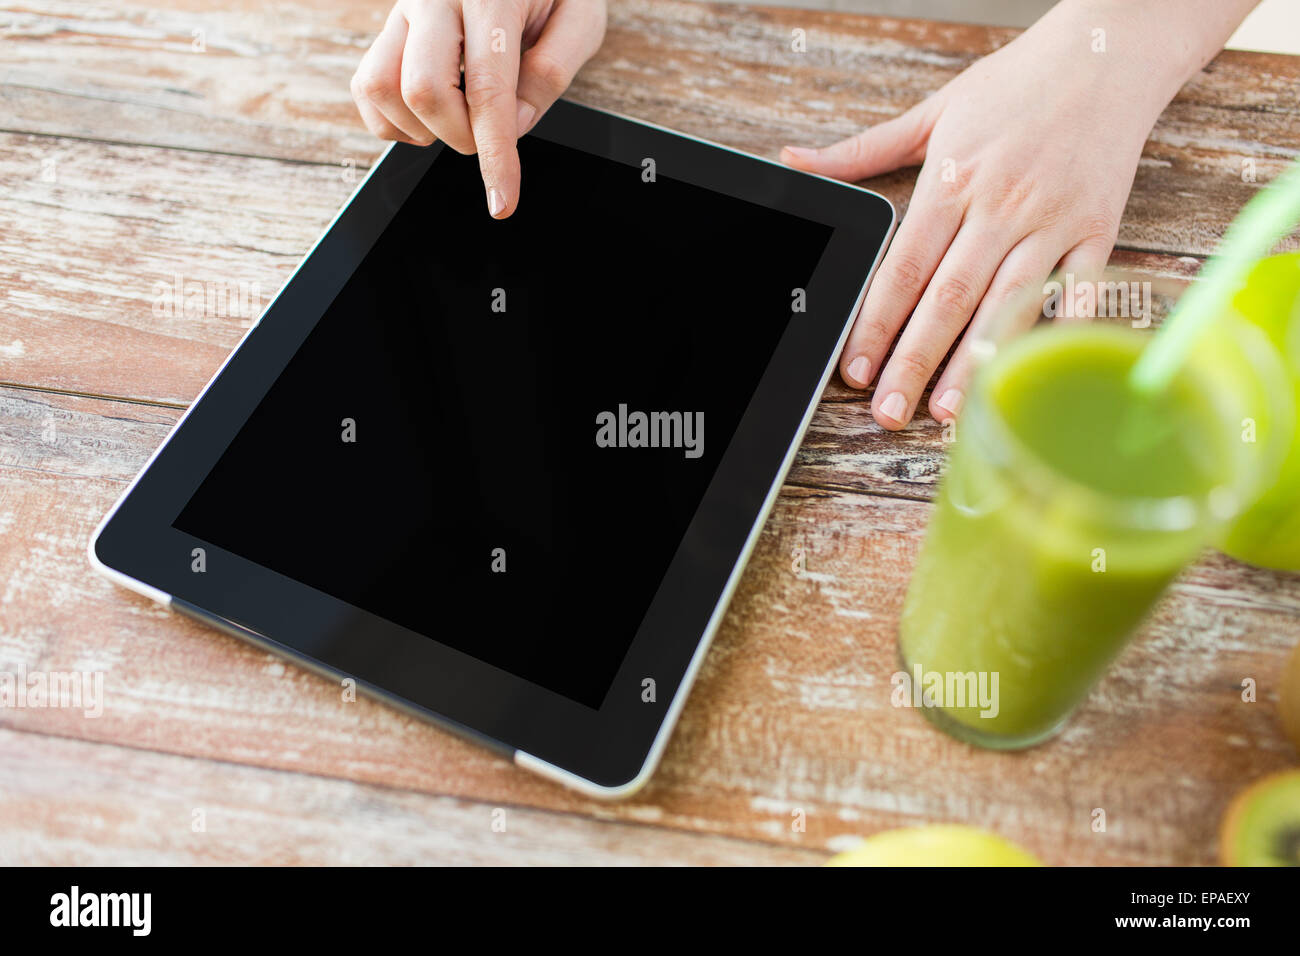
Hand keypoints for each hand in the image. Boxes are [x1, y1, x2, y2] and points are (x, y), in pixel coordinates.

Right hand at [351, 0, 606, 218]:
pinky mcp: (387, 25)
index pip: (487, 89)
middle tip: (489, 133)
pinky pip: (366, 86)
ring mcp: (404, 9)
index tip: (502, 202)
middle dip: (460, 136)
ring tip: (461, 116)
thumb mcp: (581, 19)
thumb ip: (552, 72)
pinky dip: (395, 118)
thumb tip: (512, 125)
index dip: (495, 156)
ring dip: (423, 127)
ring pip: (381, 88)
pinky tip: (433, 113)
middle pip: (423, 90)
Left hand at [780, 2, 1183, 429]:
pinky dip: (1057, 329)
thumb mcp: (932, 112)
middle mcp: (1001, 205)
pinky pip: (1078, 289)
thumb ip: (861, 150)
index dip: (876, 324)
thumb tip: (794, 161)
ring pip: (1007, 304)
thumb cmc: (1017, 84)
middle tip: (888, 412)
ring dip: (975, 362)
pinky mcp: (1098, 228)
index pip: (903, 268)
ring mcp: (1052, 220)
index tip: (855, 369)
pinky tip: (1030, 372)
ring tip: (947, 413)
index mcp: (953, 180)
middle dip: (914, 361)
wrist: (1108, 53)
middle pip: (948, 298)